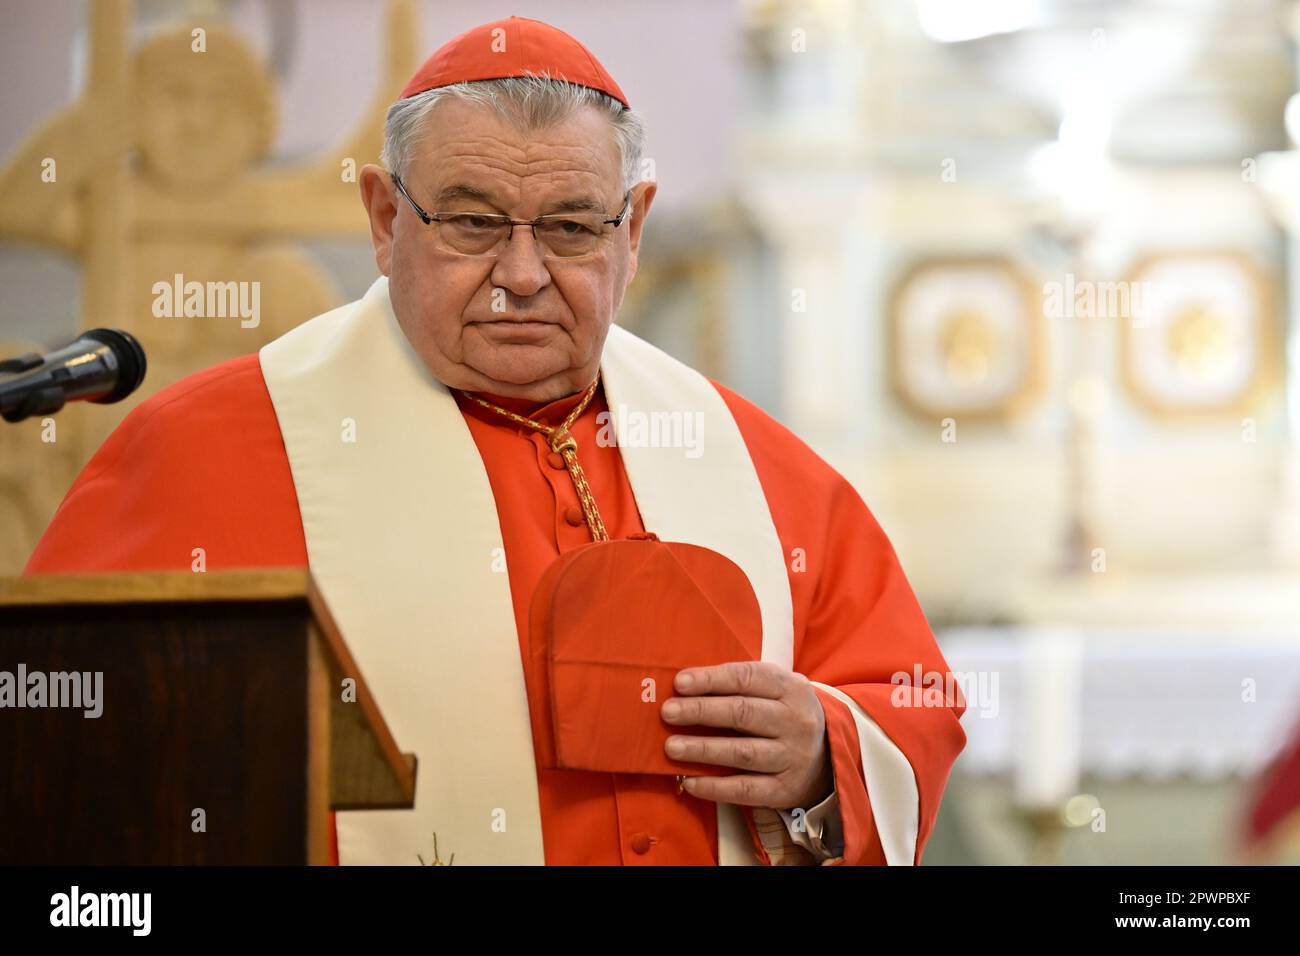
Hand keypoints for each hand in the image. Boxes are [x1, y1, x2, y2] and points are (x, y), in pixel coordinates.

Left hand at [661, 660, 832, 810]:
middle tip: (668, 712)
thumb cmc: (782, 715)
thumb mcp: (774, 691)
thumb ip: (738, 686)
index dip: (711, 679)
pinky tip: (689, 782)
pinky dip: (715, 787)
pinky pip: (746, 789)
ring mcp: (792, 756)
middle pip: (743, 713)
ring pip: (743, 752)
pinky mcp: (785, 790)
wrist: (826, 758)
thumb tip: (684, 687)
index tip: (680, 683)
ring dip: (704, 749)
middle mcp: (795, 720)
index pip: (747, 678)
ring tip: (671, 747)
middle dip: (702, 711)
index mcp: (790, 688)